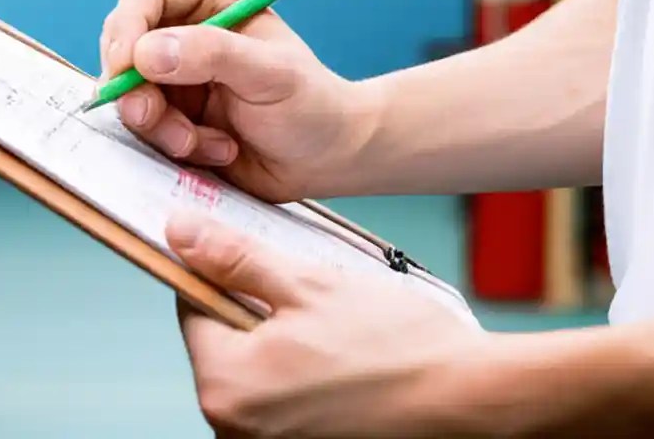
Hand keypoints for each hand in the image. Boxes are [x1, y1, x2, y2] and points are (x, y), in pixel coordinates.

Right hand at [100, 0, 371, 201]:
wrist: (325, 160)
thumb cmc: (312, 106)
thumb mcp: (271, 74)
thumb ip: (212, 55)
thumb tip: (146, 52)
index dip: (127, 27)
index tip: (126, 67)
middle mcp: (187, 32)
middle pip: (122, 44)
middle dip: (135, 88)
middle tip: (152, 116)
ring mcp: (175, 77)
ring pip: (128, 93)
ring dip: (160, 126)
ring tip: (204, 142)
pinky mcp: (171, 116)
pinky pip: (144, 129)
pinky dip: (174, 146)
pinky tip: (218, 150)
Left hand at [166, 211, 490, 437]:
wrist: (472, 401)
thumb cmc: (398, 348)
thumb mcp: (308, 285)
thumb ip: (236, 260)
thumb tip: (181, 234)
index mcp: (226, 387)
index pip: (194, 311)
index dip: (220, 275)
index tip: (247, 259)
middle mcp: (236, 431)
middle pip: (224, 348)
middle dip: (257, 315)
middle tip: (307, 295)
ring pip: (258, 376)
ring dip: (284, 348)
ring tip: (335, 332)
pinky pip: (286, 404)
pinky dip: (306, 379)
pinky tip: (344, 363)